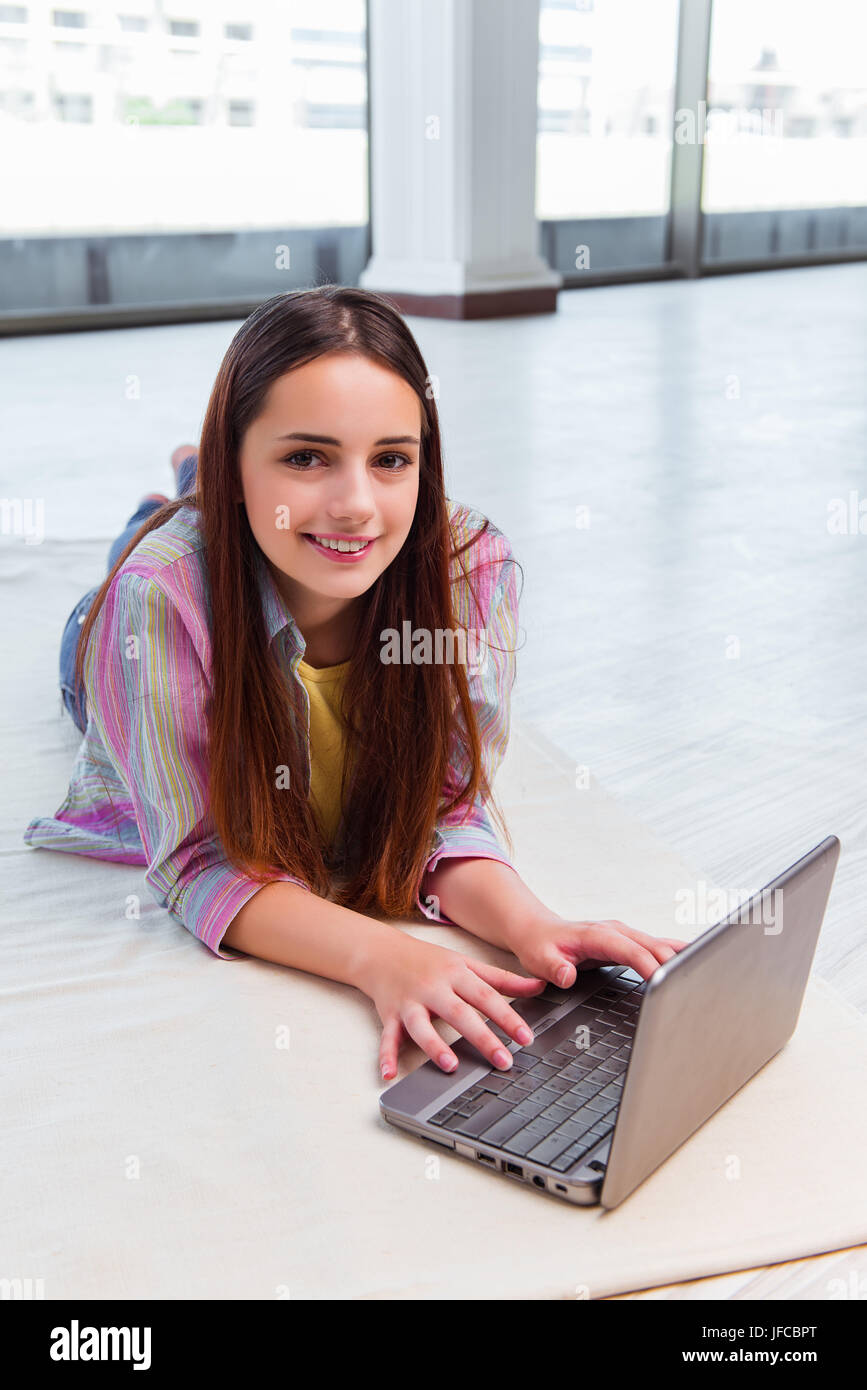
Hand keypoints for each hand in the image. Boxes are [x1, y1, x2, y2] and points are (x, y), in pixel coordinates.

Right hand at [360, 933, 547, 1080]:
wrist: (382, 952)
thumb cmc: (429, 961)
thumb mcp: (467, 964)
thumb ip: (502, 979)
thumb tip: (539, 986)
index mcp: (455, 974)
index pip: (486, 996)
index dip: (508, 1017)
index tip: (526, 1038)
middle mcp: (433, 987)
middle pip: (459, 1013)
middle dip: (482, 1038)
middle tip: (504, 1060)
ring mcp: (409, 1002)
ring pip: (421, 1025)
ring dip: (434, 1046)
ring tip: (451, 1065)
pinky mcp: (389, 1015)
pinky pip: (387, 1037)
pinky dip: (386, 1056)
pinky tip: (389, 1074)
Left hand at [509, 913, 688, 987]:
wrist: (536, 930)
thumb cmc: (539, 945)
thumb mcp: (540, 959)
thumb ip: (554, 968)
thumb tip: (567, 975)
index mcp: (598, 935)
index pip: (631, 951)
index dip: (649, 966)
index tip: (663, 983)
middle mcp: (615, 931)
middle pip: (652, 946)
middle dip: (673, 964)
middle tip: (693, 987)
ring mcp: (623, 934)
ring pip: (658, 944)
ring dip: (680, 957)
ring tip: (706, 972)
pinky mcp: (627, 941)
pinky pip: (656, 945)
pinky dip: (675, 953)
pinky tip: (693, 960)